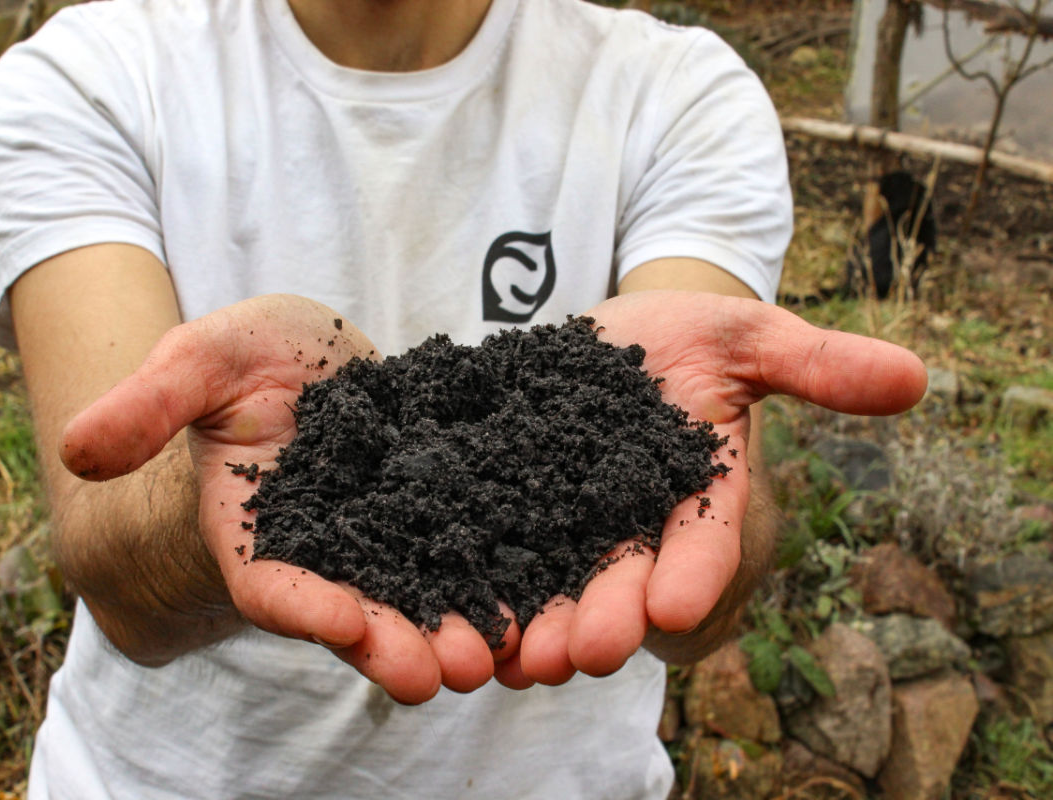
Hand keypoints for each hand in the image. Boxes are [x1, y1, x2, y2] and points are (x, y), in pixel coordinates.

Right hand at [60, 294, 519, 703]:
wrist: (313, 353)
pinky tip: (541, 595)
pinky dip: (498, 576)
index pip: (269, 583)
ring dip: (456, 629)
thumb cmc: (244, 357)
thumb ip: (148, 405)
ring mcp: (381, 538)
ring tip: (502, 652)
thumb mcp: (198, 359)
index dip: (301, 608)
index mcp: (254, 529)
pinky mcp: (435, 513)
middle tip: (449, 672)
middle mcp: (322, 552)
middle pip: (353, 611)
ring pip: (417, 596)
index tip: (344, 624)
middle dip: (397, 645)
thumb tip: (75, 448)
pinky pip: (468, 549)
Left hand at [495, 290, 926, 687]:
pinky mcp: (513, 507)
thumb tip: (917, 377)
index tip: (674, 604)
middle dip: (608, 618)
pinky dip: (480, 585)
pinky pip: (494, 552)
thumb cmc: (690, 333)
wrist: (609, 332)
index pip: (704, 541)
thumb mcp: (748, 336)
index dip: (694, 571)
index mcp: (698, 496)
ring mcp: (571, 523)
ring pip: (559, 585)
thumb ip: (815, 363)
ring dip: (541, 626)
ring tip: (518, 655)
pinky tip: (460, 621)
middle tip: (584, 652)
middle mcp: (637, 527)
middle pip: (625, 581)